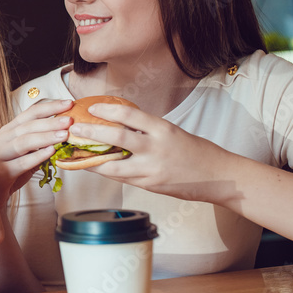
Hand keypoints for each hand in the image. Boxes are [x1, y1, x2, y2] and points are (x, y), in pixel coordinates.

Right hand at [0, 99, 72, 200]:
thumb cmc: (10, 171)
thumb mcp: (25, 152)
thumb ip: (40, 143)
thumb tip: (66, 132)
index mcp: (9, 130)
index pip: (31, 113)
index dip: (50, 107)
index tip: (69, 103)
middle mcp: (3, 139)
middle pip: (28, 125)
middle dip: (51, 121)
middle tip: (70, 119)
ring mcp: (1, 155)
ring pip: (24, 142)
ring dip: (45, 137)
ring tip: (64, 134)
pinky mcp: (2, 172)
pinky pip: (21, 163)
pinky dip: (37, 156)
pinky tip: (51, 152)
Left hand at [72, 102, 232, 200]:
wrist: (219, 176)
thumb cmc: (195, 151)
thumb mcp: (172, 132)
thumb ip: (147, 129)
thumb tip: (118, 123)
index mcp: (162, 129)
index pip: (129, 114)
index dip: (106, 110)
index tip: (92, 107)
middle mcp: (156, 148)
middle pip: (116, 137)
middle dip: (91, 133)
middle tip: (74, 128)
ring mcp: (151, 169)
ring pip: (113, 164)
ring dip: (91, 158)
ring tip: (75, 151)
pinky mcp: (149, 185)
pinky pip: (121, 178)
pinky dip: (105, 171)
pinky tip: (93, 167)